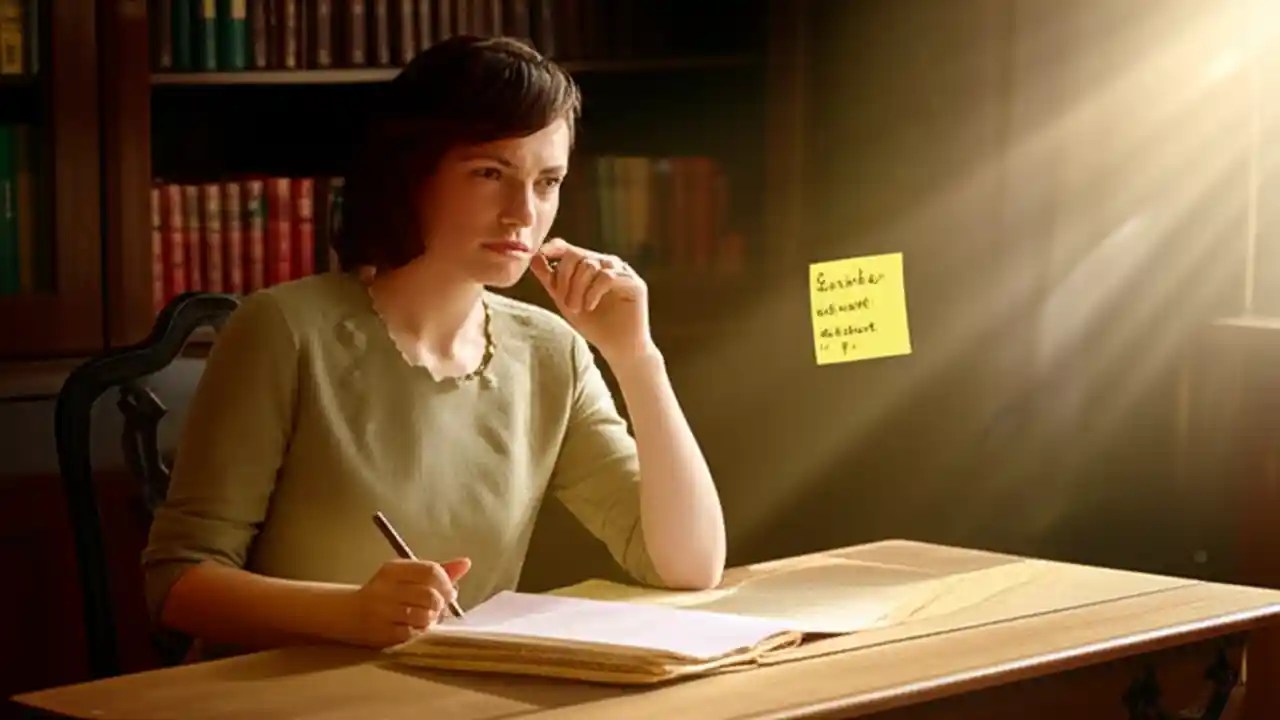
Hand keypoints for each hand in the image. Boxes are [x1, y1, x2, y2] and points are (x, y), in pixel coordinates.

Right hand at [342, 557, 470, 647]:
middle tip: (439, 607)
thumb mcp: (406, 576)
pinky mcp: (382, 633)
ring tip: (426, 617)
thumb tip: (466, 563)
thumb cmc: (384, 592)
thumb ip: (436, 570)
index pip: (431, 571)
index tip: (449, 591)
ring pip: (424, 616)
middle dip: (441, 603)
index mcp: (393, 570)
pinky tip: (415, 627)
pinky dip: (420, 631)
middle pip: (430, 595)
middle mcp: (387, 589)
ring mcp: (383, 612)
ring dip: (432, 619)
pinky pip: (413, 634)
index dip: (446, 583)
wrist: (347, 613)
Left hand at [529, 238, 657, 364]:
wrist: (618, 348)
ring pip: (591, 264)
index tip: (541, 254)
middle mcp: (606, 264)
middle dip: (565, 278)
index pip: (569, 248)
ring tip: (577, 308)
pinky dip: (593, 291)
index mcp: (590, 265)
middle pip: (576, 254)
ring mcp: (622, 271)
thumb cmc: (593, 325)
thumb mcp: (565, 301)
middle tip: (565, 303)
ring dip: (578, 288)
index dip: (554, 248)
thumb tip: (534, 258)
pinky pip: (607, 276)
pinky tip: (590, 306)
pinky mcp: (634, 283)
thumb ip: (551, 280)